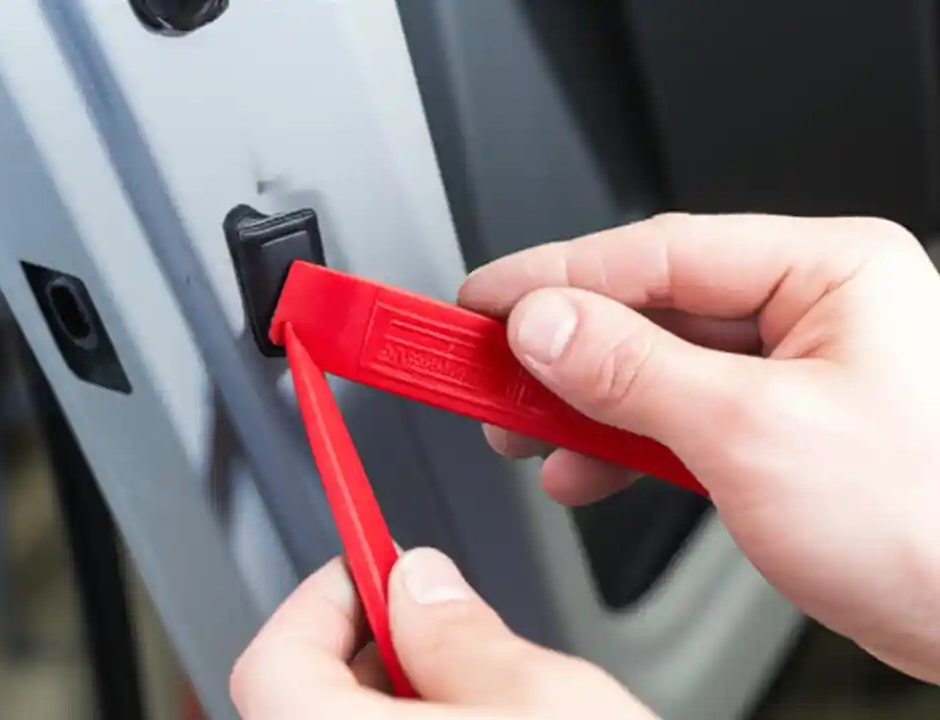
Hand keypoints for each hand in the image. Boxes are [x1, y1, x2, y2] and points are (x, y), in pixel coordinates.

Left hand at [231, 548, 654, 718]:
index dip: (326, 600)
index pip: (274, 662)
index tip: (375, 572)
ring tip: (474, 700)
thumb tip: (423, 586)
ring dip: (389, 711)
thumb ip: (463, 634)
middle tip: (430, 626)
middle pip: (299, 708)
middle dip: (363, 654)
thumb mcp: (548, 705)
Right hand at [459, 213, 939, 680]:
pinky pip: (682, 415)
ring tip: (523, 432)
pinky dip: (623, 443)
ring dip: (583, 402)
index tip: (478, 301)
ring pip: (658, 365)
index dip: (552, 276)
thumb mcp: (752, 435)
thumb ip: (631, 371)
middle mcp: (817, 309)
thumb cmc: (934, 525)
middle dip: (560, 348)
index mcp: (831, 271)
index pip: (656, 251)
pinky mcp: (785, 431)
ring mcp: (801, 372)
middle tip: (482, 370)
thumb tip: (544, 326)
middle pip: (650, 307)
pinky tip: (581, 468)